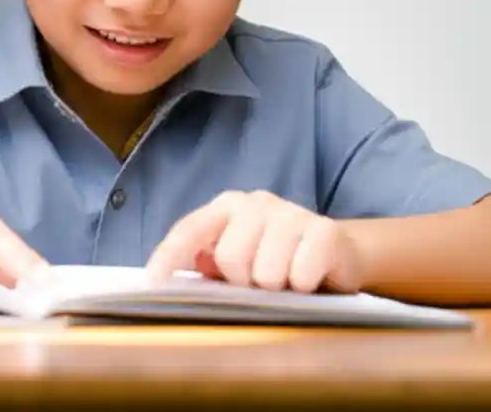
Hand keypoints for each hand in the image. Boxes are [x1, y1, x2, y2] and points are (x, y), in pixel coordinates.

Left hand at [146, 190, 364, 292]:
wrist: (336, 252)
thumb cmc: (274, 260)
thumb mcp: (235, 261)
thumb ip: (205, 264)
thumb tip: (169, 281)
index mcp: (225, 207)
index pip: (189, 229)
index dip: (169, 255)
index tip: (154, 282)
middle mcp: (255, 202)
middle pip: (230, 257)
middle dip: (242, 282)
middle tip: (257, 284)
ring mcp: (291, 211)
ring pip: (266, 272)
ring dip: (275, 288)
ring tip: (285, 281)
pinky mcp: (324, 229)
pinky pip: (301, 275)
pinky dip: (303, 286)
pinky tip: (309, 278)